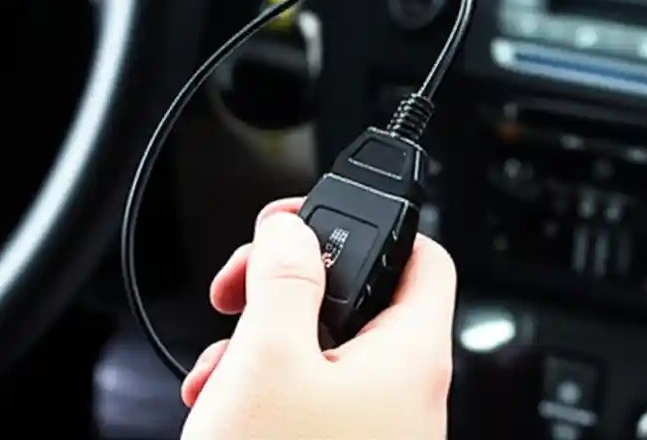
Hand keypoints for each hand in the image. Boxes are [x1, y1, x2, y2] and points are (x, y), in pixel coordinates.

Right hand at [179, 198, 456, 439]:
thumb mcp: (269, 360)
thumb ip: (283, 280)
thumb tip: (291, 231)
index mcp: (412, 355)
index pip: (424, 255)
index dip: (366, 227)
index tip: (302, 227)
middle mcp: (408, 392)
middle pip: (359, 300)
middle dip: (287, 293)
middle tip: (241, 294)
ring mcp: (380, 429)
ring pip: (325, 352)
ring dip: (265, 346)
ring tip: (223, 371)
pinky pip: (315, 400)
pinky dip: (270, 389)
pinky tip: (227, 407)